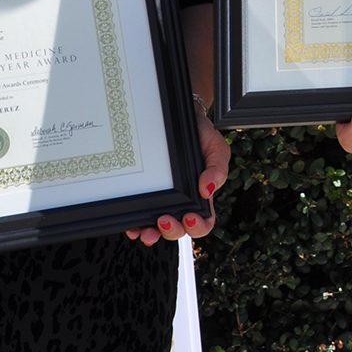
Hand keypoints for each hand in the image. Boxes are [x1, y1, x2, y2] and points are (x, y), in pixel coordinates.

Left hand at [127, 108, 229, 245]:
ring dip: (152, 234)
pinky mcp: (146, 194)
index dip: (197, 227)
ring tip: (146, 230)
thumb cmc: (200, 135)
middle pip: (179, 229)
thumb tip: (207, 190)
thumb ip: (217, 169)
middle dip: (172, 231)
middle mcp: (181, 202)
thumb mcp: (216, 148)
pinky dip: (136, 225)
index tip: (189, 217)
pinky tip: (133, 225)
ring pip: (157, 227)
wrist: (177, 118)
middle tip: (164, 220)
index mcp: (201, 196)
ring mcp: (162, 199)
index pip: (203, 222)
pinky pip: (140, 215)